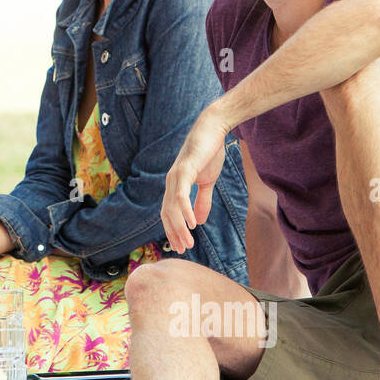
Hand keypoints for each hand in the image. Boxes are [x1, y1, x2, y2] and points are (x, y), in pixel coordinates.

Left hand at [161, 107, 231, 253]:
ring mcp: (175, 176)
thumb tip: (200, 220)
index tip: (180, 246)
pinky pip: (181, 195)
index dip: (172, 230)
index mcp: (174, 185)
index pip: (168, 213)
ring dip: (179, 227)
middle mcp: (170, 182)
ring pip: (172, 208)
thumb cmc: (209, 153)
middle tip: (182, 249)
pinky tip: (193, 223)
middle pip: (166, 214)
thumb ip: (202, 200)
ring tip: (188, 242)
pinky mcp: (184, 170)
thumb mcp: (207, 182)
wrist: (213, 129)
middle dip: (173, 233)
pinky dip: (185, 210)